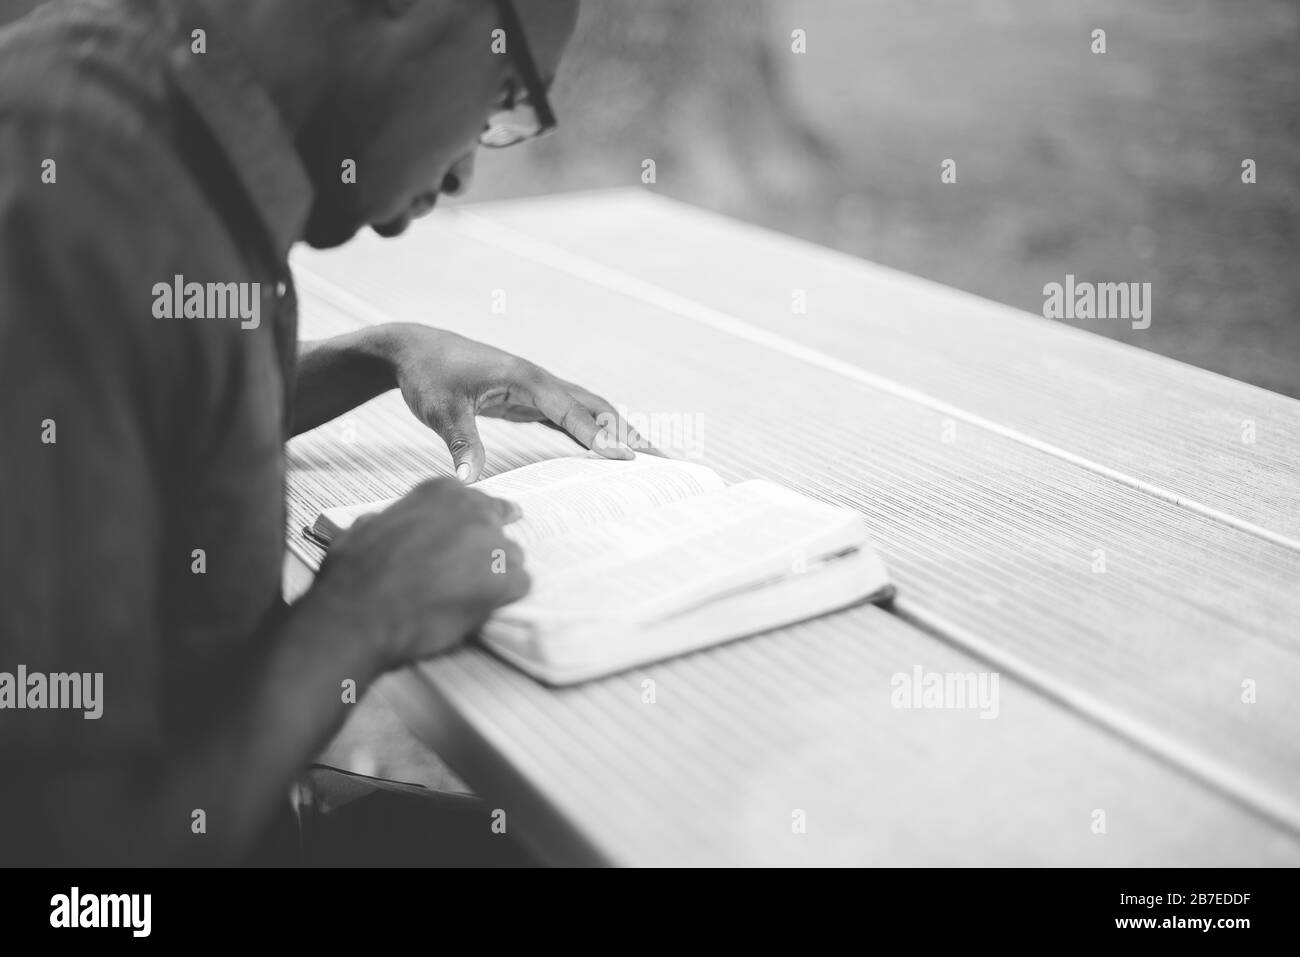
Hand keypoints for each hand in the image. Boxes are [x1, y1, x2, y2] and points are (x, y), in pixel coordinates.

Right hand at [315, 479, 528, 665]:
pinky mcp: (505, 580)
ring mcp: (493, 544)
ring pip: (511, 557)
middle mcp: (473, 511)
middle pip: (497, 528)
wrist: (360, 614)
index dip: (474, 522)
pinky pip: (518, 586)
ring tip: (467, 596)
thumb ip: (389, 520)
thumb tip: (384, 523)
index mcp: (441, 493)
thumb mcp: (365, 528)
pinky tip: (479, 609)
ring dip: (494, 574)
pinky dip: (502, 599)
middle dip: (485, 548)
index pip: (476, 501)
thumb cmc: (355, 574)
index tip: (478, 532)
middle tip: (472, 570)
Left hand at [386, 325, 658, 481]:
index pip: (571, 411)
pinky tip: (610, 457)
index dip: (598, 436)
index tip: (627, 459)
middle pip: (597, 409)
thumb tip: (469, 483)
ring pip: (591, 412)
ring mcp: (539, 391)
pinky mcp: (532, 401)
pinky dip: (595, 436)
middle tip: (663, 461)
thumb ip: (460, 443)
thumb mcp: (440, 411)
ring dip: (621, 434)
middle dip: (630, 434)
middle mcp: (541, 381)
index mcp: (526, 378)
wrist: (415, 349)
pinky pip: (573, 420)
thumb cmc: (429, 375)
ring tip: (651, 460)